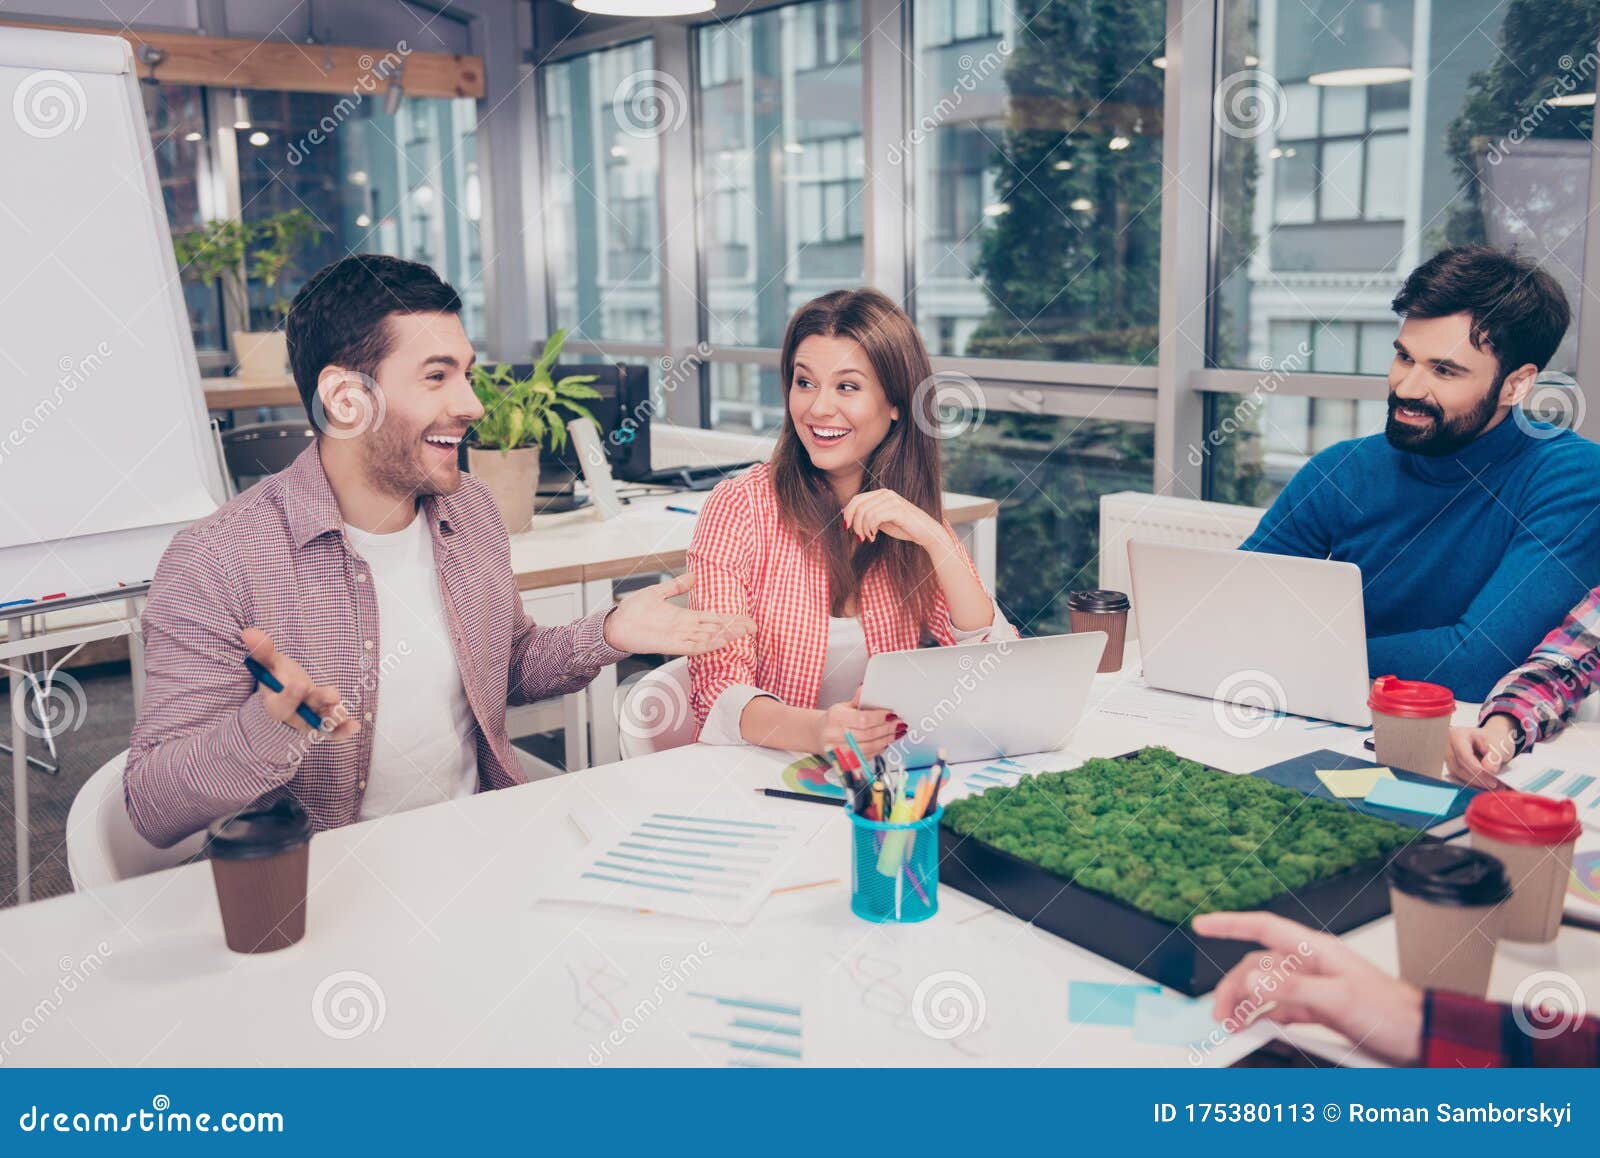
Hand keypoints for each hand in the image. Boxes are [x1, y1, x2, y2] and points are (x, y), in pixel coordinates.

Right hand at [241, 628, 358, 739]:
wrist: (286, 695)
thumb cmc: (278, 677)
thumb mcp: (270, 663)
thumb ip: (263, 651)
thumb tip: (249, 632)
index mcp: (275, 702)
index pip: (279, 705)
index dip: (289, 697)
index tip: (299, 683)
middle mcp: (293, 715)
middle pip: (303, 715)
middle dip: (317, 704)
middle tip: (331, 695)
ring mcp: (309, 721)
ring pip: (320, 723)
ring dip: (332, 717)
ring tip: (342, 710)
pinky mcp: (324, 724)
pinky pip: (333, 732)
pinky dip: (343, 730)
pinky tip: (354, 726)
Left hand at [602, 573, 755, 655]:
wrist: (615, 624)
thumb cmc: (633, 611)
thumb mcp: (658, 593)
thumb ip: (677, 586)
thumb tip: (694, 576)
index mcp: (685, 617)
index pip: (713, 618)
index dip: (730, 619)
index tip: (747, 619)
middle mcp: (685, 629)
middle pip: (716, 629)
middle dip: (734, 628)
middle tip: (754, 627)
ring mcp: (679, 638)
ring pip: (708, 638)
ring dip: (726, 636)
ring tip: (743, 632)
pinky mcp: (670, 645)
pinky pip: (693, 646)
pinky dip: (708, 644)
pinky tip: (721, 641)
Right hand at [814, 687, 903, 757]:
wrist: (819, 736)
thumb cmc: (833, 720)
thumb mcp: (843, 706)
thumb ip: (858, 700)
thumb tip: (868, 689)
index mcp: (836, 718)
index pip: (862, 719)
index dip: (880, 718)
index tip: (892, 714)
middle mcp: (836, 736)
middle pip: (868, 734)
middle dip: (887, 729)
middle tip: (899, 724)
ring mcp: (840, 751)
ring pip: (870, 747)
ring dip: (886, 740)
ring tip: (896, 733)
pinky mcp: (845, 762)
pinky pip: (867, 756)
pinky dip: (879, 749)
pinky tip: (886, 742)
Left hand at [842, 489, 943, 549]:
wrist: (925, 532)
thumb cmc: (903, 527)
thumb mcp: (880, 520)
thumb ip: (866, 515)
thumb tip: (844, 512)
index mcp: (881, 494)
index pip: (857, 499)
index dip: (848, 513)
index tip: (846, 528)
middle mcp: (886, 493)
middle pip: (858, 505)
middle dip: (854, 523)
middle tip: (858, 537)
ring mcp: (892, 500)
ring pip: (865, 512)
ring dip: (862, 529)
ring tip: (868, 538)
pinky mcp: (898, 510)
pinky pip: (875, 517)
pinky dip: (870, 529)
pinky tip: (874, 536)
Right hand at [1192, 911, 1421, 1065]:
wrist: (1417, 1036)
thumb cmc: (1390, 1011)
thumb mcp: (1337, 997)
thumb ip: (1291, 988)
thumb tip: (1252, 981)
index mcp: (1314, 950)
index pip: (1263, 927)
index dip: (1230, 923)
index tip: (1202, 925)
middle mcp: (1309, 964)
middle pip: (1256, 966)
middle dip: (1232, 986)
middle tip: (1220, 1013)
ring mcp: (1312, 987)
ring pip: (1265, 990)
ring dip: (1245, 1005)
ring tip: (1233, 1023)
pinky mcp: (1317, 1009)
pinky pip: (1279, 1009)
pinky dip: (1263, 1018)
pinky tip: (1256, 1028)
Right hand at [1445, 714, 1518, 787]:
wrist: (1492, 741)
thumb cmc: (1494, 740)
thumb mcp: (1499, 745)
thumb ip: (1495, 756)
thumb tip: (1489, 769)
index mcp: (1458, 735)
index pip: (1464, 756)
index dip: (1477, 770)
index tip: (1492, 780)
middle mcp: (1448, 746)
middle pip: (1459, 766)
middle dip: (1477, 778)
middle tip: (1494, 784)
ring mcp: (1448, 757)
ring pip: (1459, 774)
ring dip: (1476, 782)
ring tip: (1493, 784)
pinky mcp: (1452, 767)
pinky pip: (1460, 778)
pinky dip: (1474, 782)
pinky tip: (1486, 782)